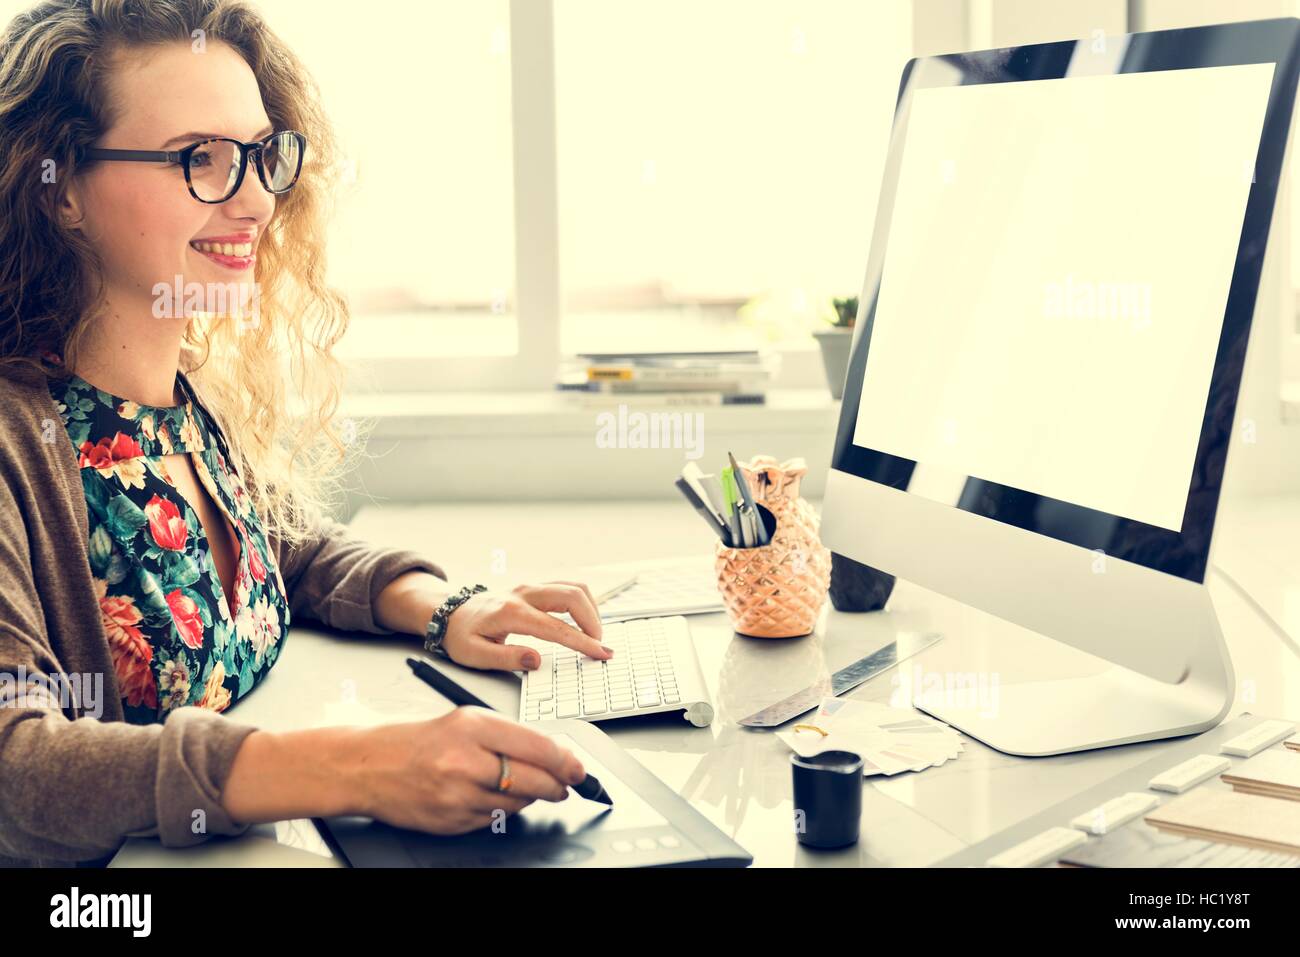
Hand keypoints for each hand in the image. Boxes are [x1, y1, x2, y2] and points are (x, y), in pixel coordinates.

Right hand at [354, 707, 586, 834]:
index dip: (566, 761)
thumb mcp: (464, 721)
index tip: (578, 768)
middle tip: (564, 784)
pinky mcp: (451, 821)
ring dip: (528, 797)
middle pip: (535, 781)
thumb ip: (508, 735)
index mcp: (472, 727)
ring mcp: (458, 795)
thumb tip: (553, 755)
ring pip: (518, 803)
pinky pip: (494, 819)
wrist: (367, 767)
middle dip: (557, 785)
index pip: (538, 747)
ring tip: (516, 784)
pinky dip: (499, 809)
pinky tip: (485, 795)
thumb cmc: (417, 740)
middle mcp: (465, 760)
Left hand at [440, 581, 610, 670]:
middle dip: (593, 621)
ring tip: (593, 635)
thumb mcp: (474, 655)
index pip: (556, 628)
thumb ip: (505, 658)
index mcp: (511, 612)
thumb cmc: (461, 636)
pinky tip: (583, 620)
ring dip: (590, 610)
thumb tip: (535, 661)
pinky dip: (582, 602)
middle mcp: (524, 594)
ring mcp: (530, 587)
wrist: (449, 613)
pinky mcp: (534, 588)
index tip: (600, 653)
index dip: (582, 642)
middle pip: (573, 596)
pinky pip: (567, 587)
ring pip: (573, 587)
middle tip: (599, 645)